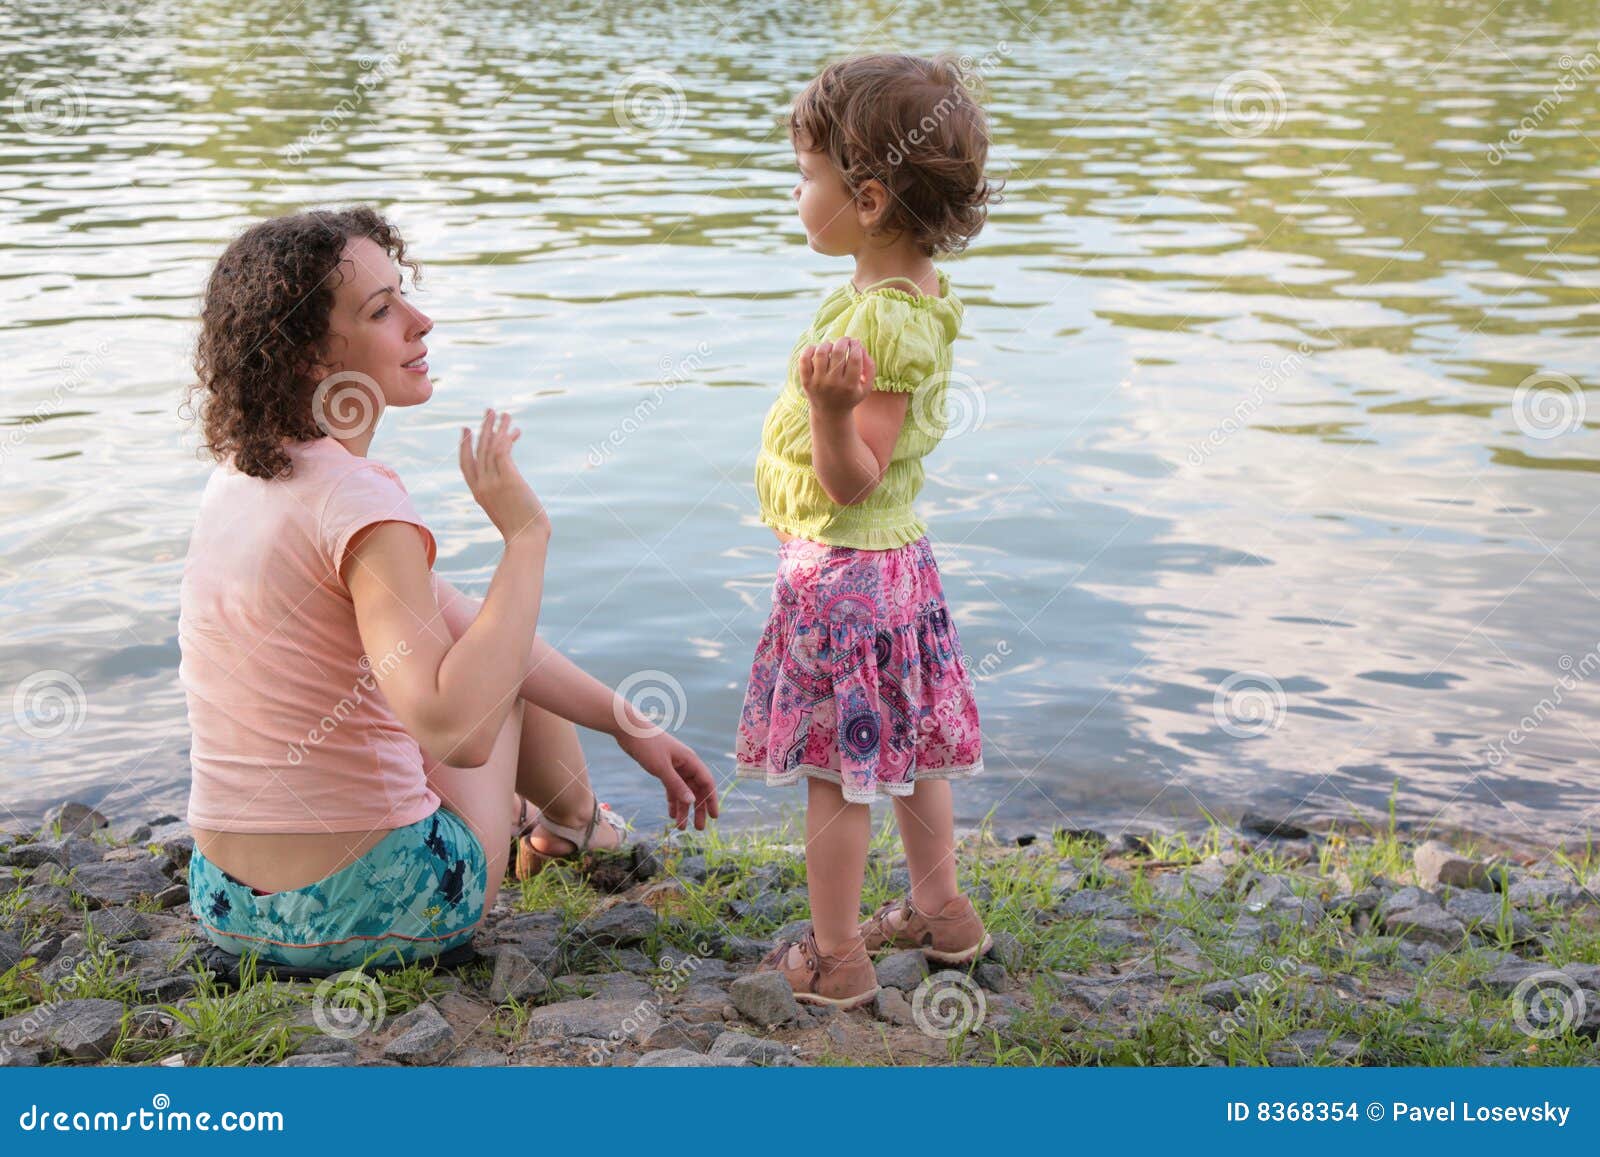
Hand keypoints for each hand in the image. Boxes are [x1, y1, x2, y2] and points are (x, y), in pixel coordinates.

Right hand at [459, 408, 549, 542]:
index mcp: (478, 494)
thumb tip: (513, 490)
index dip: (464, 445)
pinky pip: (503, 451)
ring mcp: (493, 482)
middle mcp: (482, 485)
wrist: (527, 540)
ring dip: (497, 428)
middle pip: (478, 450)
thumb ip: (504, 497)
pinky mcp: (508, 479)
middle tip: (488, 411)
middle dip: (483, 428)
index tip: (466, 429)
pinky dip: (506, 438)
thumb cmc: (522, 531)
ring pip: (491, 447)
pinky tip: (514, 430)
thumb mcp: (506, 512)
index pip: (465, 465)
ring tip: (503, 414)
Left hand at [616, 724, 719, 830]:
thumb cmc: (647, 745)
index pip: (707, 783)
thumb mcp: (661, 767)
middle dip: (698, 809)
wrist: (629, 729)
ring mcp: (675, 767)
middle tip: (698, 829)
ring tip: (681, 827)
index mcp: (690, 761)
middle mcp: (685, 764)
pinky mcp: (663, 768)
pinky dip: (672, 801)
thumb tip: (692, 802)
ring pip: (683, 791)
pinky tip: (670, 814)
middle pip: (696, 790)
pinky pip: (672, 788)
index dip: (712, 800)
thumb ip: (676, 785)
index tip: (714, 817)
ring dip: (683, 809)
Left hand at [798, 338, 875, 415]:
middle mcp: (833, 384)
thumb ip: (869, 367)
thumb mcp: (866, 387)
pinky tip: (817, 349)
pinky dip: (809, 350)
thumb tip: (861, 347)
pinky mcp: (806, 381)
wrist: (830, 414)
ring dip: (828, 344)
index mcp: (850, 386)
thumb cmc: (850, 396)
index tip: (856, 343)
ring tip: (832, 346)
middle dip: (843, 341)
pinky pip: (804, 360)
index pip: (854, 358)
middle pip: (838, 353)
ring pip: (821, 353)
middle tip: (845, 340)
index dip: (856, 346)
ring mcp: (818, 383)